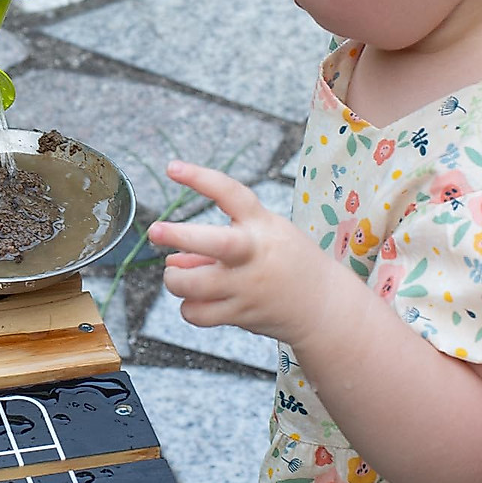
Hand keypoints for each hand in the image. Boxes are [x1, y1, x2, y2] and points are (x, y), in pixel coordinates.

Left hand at [148, 160, 335, 344]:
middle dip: (179, 235)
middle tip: (156, 230)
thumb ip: (216, 241)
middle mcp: (254, 255)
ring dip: (174, 279)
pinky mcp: (241, 315)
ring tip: (176, 274)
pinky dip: (189, 307)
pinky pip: (197, 314)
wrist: (326, 307)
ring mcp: (247, 288)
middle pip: (215, 243)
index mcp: (262, 225)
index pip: (232, 194)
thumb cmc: (287, 261)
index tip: (173, 167)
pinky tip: (197, 300)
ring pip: (193, 285)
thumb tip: (171, 259)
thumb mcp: (261, 236)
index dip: (201, 178)